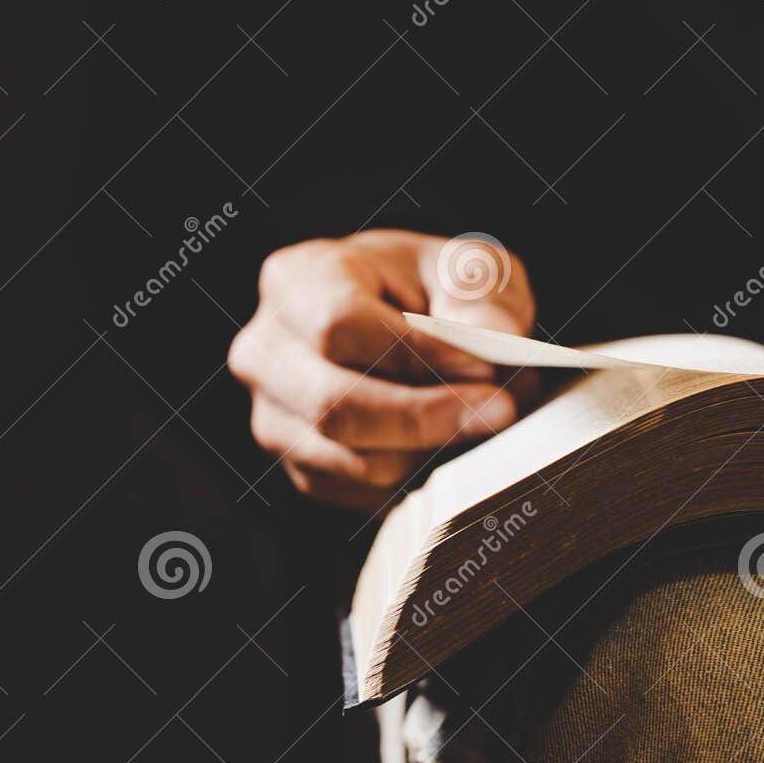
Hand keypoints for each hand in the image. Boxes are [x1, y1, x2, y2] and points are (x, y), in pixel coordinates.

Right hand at [229, 229, 536, 512]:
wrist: (398, 322)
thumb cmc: (427, 288)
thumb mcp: (463, 268)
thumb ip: (481, 297)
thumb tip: (494, 344)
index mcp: (294, 280)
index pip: (338, 326)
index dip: (415, 355)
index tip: (484, 371)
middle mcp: (265, 353)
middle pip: (333, 405)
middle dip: (425, 417)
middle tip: (498, 413)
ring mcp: (273, 416)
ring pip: (349, 461)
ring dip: (430, 454)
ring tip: (485, 426)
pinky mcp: (298, 466)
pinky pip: (360, 494)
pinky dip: (418, 479)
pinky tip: (454, 447)